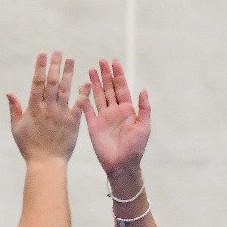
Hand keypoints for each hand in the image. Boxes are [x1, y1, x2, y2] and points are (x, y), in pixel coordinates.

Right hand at [8, 51, 85, 163]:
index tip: (42, 54)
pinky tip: (86, 82)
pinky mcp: (72, 122)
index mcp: (33, 108)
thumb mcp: (16, 128)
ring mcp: (60, 114)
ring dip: (68, 73)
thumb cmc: (30, 148)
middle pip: (52, 82)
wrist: (46, 163)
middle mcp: (47, 108)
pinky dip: (82, 93)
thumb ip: (14, 109)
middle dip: (55, 65)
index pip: (37, 82)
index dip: (40, 67)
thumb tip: (9, 93)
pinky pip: (79, 105)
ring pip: (64, 89)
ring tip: (71, 60)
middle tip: (58, 52)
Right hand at [83, 58, 150, 178]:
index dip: (118, 75)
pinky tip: (82, 88)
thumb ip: (144, 108)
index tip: (114, 62)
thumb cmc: (135, 148)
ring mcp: (103, 117)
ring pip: (98, 95)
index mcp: (127, 110)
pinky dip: (84, 99)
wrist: (121, 165)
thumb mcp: (144, 127)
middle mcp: (115, 111)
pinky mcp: (93, 125)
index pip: (122, 88)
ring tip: (91, 69)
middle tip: (101, 61)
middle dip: (105, 74)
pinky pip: (87, 110)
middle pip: (109, 88)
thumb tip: (143, 90)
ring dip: (95, 83)